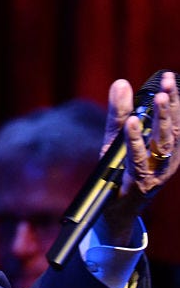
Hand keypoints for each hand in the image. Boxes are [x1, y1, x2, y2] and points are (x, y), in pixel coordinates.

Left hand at [106, 71, 179, 196]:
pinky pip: (139, 160)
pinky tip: (132, 124)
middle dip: (172, 105)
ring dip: (162, 120)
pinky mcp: (140, 183)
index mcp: (166, 147)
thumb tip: (121, 83)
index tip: (168, 77)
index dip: (174, 98)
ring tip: (158, 98)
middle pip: (173, 129)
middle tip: (168, 84)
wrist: (112, 209)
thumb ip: (118, 113)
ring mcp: (156, 172)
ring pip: (163, 144)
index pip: (174, 119)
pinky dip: (136, 141)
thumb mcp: (115, 139)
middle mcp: (166, 159)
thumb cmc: (118, 171)